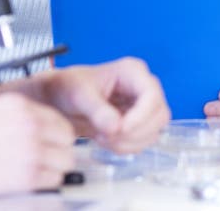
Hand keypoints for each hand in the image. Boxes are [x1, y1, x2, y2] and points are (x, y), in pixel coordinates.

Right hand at [0, 92, 74, 195]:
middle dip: (61, 150)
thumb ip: (10, 112)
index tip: (54, 142)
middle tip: (53, 158)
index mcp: (22, 106)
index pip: (58, 119)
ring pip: (66, 160)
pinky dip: (49, 182)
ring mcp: (31, 150)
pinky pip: (54, 179)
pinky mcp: (26, 175)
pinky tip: (37, 181)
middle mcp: (31, 124)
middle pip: (68, 139)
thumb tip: (22, 118)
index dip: (57, 134)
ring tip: (45, 171)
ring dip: (57, 167)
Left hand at [22, 58, 169, 152]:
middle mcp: (141, 86)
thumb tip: (115, 127)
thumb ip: (97, 110)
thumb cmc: (69, 87)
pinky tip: (106, 140)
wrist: (60, 99)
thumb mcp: (78, 95)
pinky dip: (126, 147)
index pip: (152, 94)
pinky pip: (143, 141)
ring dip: (130, 142)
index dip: (141, 115)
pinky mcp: (137, 122)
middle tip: (108, 136)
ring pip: (154, 131)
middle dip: (135, 132)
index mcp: (132, 71)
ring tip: (103, 137)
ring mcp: (141, 105)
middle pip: (159, 115)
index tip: (121, 129)